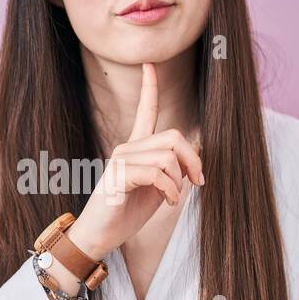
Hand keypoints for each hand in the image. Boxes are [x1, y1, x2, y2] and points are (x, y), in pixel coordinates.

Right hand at [67, 62, 204, 260]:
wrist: (100, 235)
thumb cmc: (126, 213)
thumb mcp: (157, 188)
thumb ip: (172, 170)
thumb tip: (196, 152)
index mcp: (135, 148)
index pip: (145, 111)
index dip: (149, 87)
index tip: (150, 64)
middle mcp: (126, 148)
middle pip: (172, 136)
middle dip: (193, 159)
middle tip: (197, 181)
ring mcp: (120, 161)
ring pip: (167, 157)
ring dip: (179, 181)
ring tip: (173, 197)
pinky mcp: (118, 178)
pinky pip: (156, 174)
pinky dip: (170, 190)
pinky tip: (166, 202)